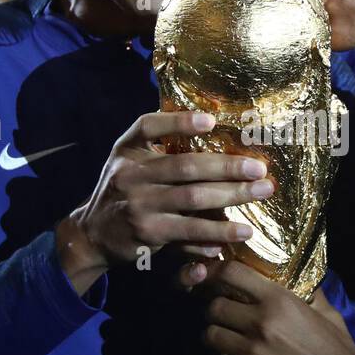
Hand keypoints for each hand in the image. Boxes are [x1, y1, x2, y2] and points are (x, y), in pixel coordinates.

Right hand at [56, 111, 272, 278]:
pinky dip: (217, 232)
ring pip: (193, 199)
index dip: (179, 122)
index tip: (212, 120)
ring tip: (262, 193)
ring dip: (232, 197)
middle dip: (227, 166)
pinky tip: (241, 231)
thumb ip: (156, 142)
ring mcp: (140, 206)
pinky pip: (190, 232)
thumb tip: (209, 122)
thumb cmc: (123, 189)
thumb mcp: (127, 158)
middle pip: (185, 166)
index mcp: (127, 150)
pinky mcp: (149, 234)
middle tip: (260, 168)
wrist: (92, 233)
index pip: (148, 126)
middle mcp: (131, 175)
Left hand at [180, 260, 354, 354]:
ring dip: (213, 340)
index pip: (233, 273)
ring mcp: (251, 352)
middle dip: (216, 313)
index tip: (209, 276)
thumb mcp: (330, 316)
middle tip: (224, 321)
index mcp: (280, 301)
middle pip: (215, 307)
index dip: (215, 272)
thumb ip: (311, 295)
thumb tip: (300, 278)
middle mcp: (260, 322)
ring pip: (210, 336)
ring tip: (222, 347)